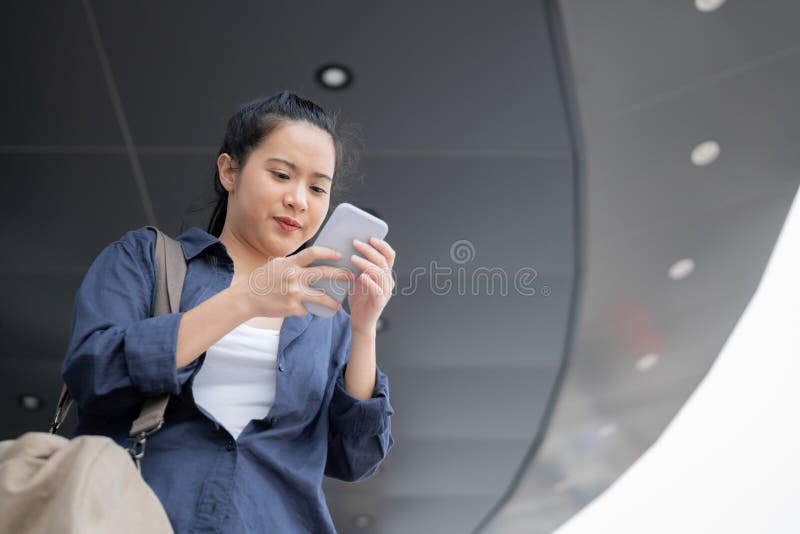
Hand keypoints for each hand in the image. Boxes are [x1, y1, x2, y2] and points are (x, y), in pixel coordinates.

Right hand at [239, 246, 355, 317]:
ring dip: (332, 302)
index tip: (340, 255)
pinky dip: (305, 309)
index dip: (329, 253)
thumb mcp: (276, 264)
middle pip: (324, 273)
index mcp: (290, 263)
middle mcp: (294, 276)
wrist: (246, 298)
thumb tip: (313, 258)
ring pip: (321, 298)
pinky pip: (306, 309)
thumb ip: (294, 262)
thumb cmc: (262, 279)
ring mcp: (294, 293)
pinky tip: (301, 310)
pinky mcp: (292, 308)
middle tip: (351, 276)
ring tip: (338, 306)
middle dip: (341, 275)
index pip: (314, 253)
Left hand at [347, 237, 395, 333]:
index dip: (382, 245)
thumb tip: (349, 249)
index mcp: (385, 274)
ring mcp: (385, 292)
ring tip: (352, 258)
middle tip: (355, 243)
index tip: (370, 237)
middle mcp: (388, 281)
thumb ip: (359, 266)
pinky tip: (361, 276)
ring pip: (380, 273)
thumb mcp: (358, 279)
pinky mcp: (379, 302)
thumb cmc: (359, 300)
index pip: (389, 255)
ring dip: (366, 263)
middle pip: (383, 261)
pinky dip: (370, 282)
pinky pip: (377, 290)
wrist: (360, 322)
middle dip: (369, 250)